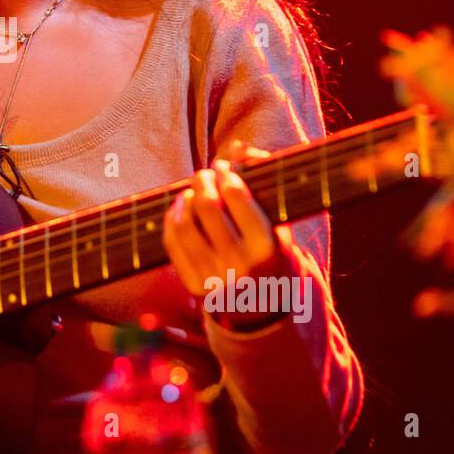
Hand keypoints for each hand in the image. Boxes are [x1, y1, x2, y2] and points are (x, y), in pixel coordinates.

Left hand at [161, 140, 296, 329]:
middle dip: (202, 181)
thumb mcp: (281, 223)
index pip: (236, 195)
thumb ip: (264, 182)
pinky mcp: (195, 286)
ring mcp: (214, 277)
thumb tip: (240, 147)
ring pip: (186, 224)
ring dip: (185, 199)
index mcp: (266, 247)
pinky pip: (173, 245)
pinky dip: (172, 220)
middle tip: (204, 175)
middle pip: (207, 205)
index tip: (223, 166)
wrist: (265, 306)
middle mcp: (239, 263)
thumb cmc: (273, 252)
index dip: (225, 172)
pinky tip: (179, 210)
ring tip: (191, 192)